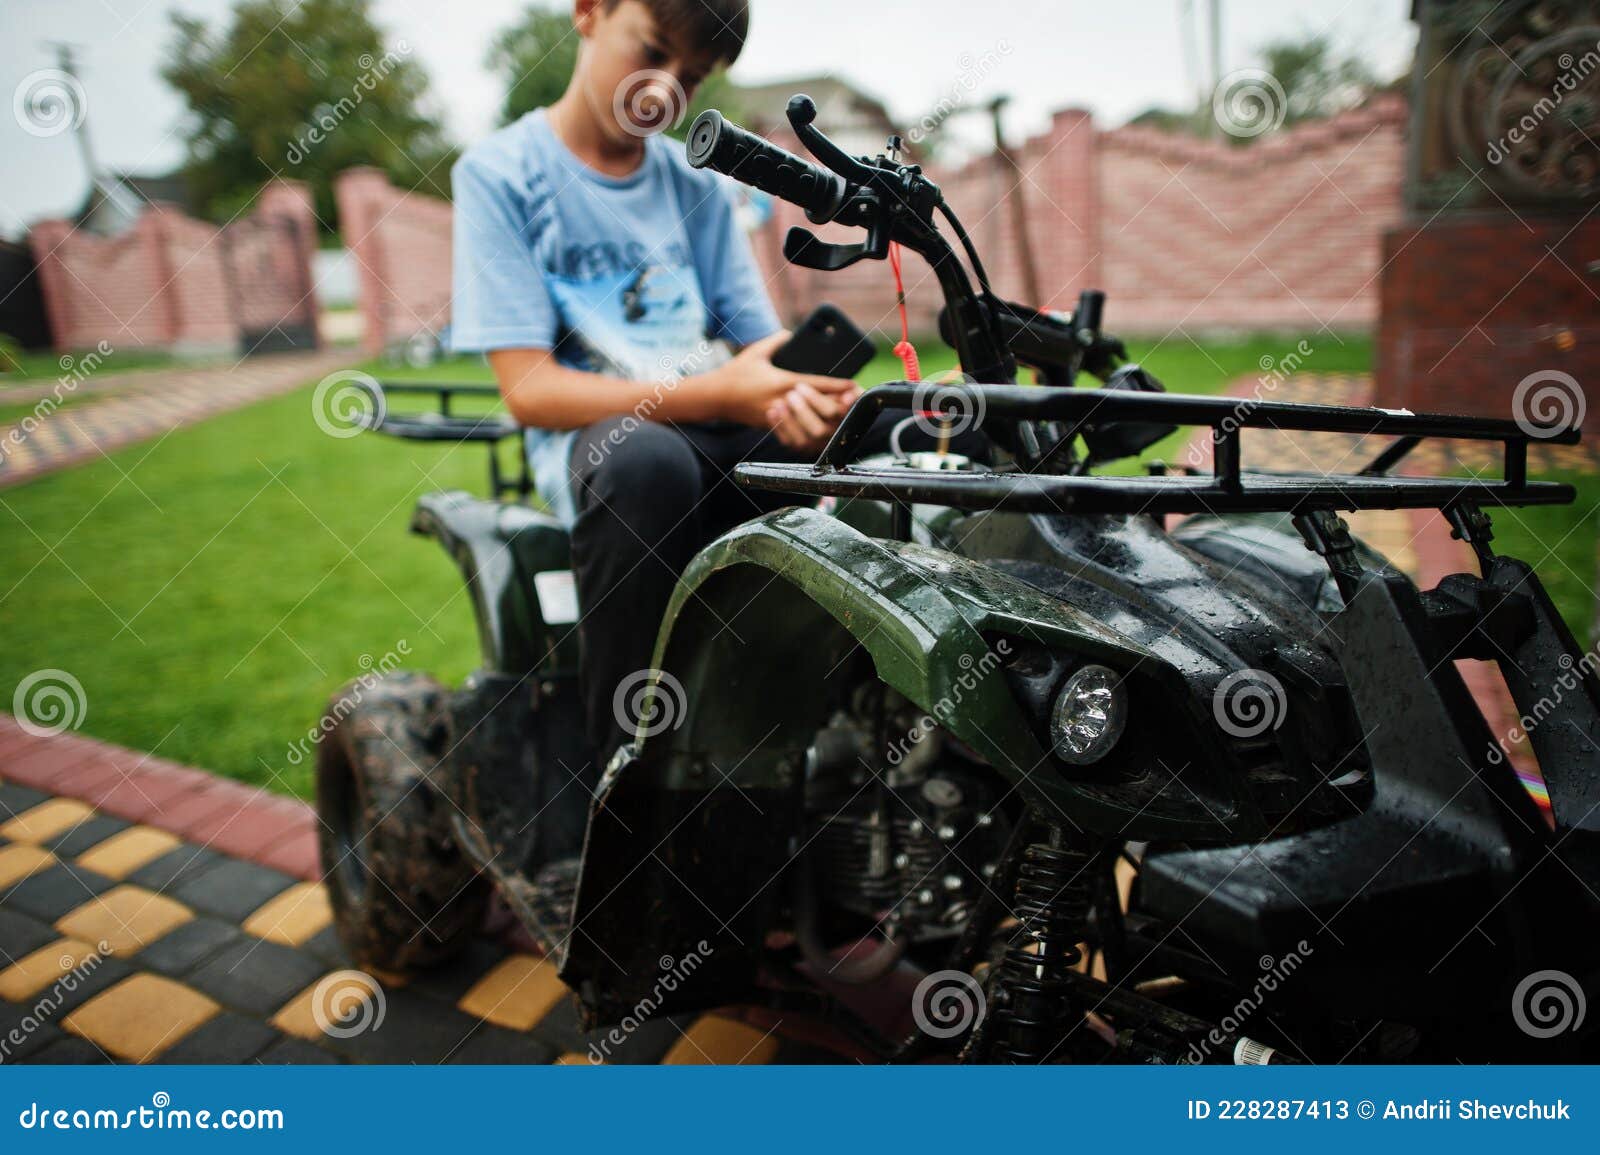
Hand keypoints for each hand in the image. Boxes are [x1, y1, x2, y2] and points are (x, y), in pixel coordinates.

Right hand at [712, 330, 859, 429]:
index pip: (819, 384)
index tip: (854, 386)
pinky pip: (795, 436)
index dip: (839, 386)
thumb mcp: (756, 352)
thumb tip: (790, 333)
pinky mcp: (772, 426)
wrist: (715, 397)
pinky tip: (818, 428)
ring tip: (837, 415)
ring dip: (825, 421)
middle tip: (849, 401)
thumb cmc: (736, 373)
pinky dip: (809, 433)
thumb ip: (775, 341)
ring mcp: (779, 416)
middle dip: (838, 406)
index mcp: (783, 381)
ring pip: (811, 427)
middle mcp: (783, 400)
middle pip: (821, 409)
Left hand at [766, 382, 858, 451]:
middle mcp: (833, 435)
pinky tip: (772, 412)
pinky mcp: (803, 449)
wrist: (816, 406)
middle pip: (818, 430)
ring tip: (779, 403)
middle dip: (801, 411)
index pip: (832, 412)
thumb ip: (849, 391)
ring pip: (803, 441)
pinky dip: (780, 427)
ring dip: (789, 421)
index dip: (816, 400)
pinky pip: (790, 443)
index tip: (800, 386)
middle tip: (790, 394)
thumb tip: (848, 398)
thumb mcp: (845, 391)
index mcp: (846, 419)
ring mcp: (818, 445)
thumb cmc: (835, 395)